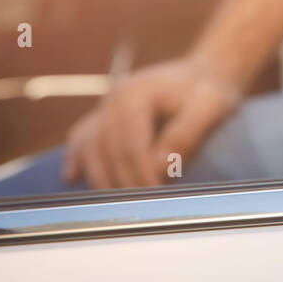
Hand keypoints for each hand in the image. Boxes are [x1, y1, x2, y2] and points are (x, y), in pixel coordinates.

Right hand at [63, 57, 241, 188]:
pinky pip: (82, 138)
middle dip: (124, 182)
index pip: (129, 145)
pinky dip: (77, 158)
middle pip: (108, 152)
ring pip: (90, 149)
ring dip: (102, 178)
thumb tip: (159, 166)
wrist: (202, 73)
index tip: (157, 197)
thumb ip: (185, 134)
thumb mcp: (210, 106)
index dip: (140, 174)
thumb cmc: (208, 91)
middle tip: (144, 208)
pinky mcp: (103, 115)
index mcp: (135, 94)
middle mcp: (112, 99)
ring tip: (121, 204)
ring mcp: (104, 106)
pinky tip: (72, 176)